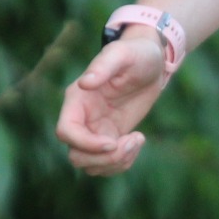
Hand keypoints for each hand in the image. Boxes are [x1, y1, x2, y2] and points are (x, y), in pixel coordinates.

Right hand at [54, 29, 166, 175]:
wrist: (152, 62)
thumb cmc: (135, 53)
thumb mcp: (122, 54)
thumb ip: (103, 65)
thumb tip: (84, 83)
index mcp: (77, 99)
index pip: (65, 132)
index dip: (86, 144)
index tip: (113, 142)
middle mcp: (82, 118)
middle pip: (76, 156)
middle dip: (105, 158)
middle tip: (132, 141)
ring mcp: (95, 130)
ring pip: (91, 165)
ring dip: (116, 162)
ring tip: (137, 140)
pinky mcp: (110, 138)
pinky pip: (107, 163)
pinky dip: (123, 162)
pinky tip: (138, 142)